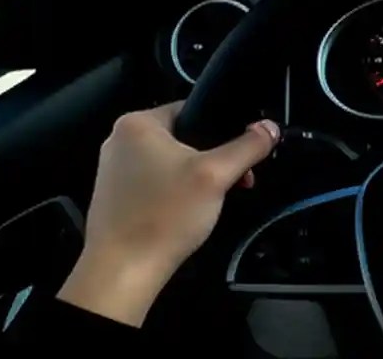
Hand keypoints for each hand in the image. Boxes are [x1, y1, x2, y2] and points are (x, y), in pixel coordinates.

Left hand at [58, 102, 279, 325]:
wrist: (121, 272)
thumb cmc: (166, 215)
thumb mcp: (216, 176)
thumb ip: (247, 147)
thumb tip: (270, 127)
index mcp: (136, 123)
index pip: (191, 110)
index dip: (222, 130)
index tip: (242, 156)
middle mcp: (118, 140)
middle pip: (182, 139)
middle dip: (212, 160)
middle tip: (234, 184)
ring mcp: (112, 170)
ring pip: (169, 163)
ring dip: (195, 179)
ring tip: (211, 203)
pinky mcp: (113, 197)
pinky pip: (154, 184)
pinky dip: (173, 195)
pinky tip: (185, 216)